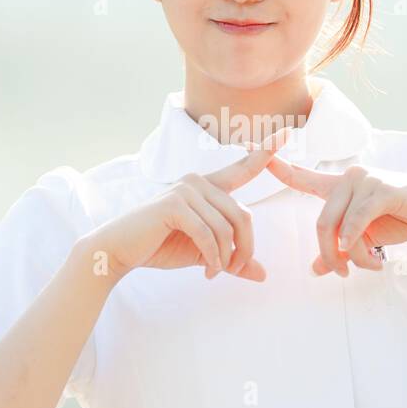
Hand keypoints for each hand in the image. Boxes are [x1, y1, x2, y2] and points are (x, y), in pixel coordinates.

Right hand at [90, 126, 294, 281]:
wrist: (118, 251)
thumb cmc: (159, 247)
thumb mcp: (205, 254)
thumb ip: (233, 260)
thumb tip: (263, 275)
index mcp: (206, 187)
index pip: (242, 168)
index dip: (265, 152)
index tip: (288, 132)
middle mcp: (197, 181)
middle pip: (243, 214)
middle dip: (244, 248)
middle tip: (234, 269)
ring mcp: (185, 190)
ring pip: (228, 226)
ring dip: (227, 256)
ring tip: (215, 271)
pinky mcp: (174, 205)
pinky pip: (209, 234)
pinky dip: (213, 257)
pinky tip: (206, 271)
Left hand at [264, 157, 406, 275]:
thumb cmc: (401, 219)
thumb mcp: (366, 238)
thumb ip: (341, 250)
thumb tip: (317, 269)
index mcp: (339, 186)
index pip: (302, 176)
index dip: (277, 167)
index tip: (250, 146)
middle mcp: (347, 177)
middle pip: (320, 224)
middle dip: (330, 256)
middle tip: (344, 273)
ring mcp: (364, 180)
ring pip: (338, 227)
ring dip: (353, 256)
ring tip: (371, 265)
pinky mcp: (382, 189)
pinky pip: (357, 219)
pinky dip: (356, 239)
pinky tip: (366, 253)